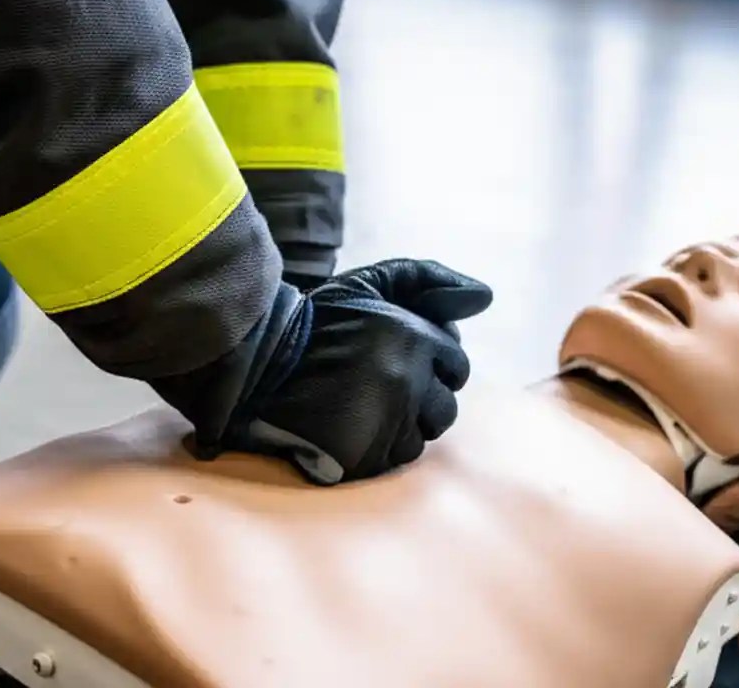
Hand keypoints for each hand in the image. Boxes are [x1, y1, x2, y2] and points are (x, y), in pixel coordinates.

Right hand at [153, 259, 491, 483]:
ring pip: (425, 435)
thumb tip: (484, 296)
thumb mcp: (370, 283)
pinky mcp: (367, 454)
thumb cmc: (317, 322)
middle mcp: (407, 377)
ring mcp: (388, 418)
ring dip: (405, 425)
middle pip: (447, 405)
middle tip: (381, 390)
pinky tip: (354, 429)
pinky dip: (382, 447)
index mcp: (412, 335)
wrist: (255, 365)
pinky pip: (397, 458)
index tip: (396, 362)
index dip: (431, 364)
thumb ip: (429, 279)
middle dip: (423, 399)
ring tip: (367, 410)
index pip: (455, 362)